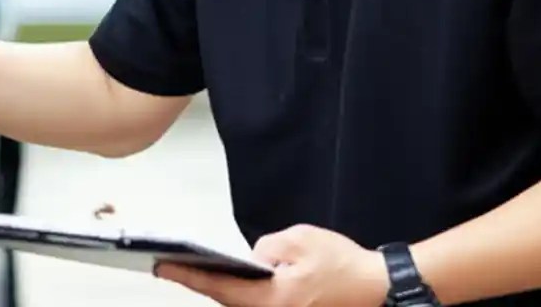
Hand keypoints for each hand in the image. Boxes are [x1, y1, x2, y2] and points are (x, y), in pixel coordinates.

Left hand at [154, 224, 388, 306]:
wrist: (378, 288)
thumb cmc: (342, 263)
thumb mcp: (300, 240)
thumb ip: (266, 248)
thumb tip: (249, 259)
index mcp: (273, 300)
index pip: (219, 288)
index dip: (188, 276)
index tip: (162, 267)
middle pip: (226, 302)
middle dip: (198, 283)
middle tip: (168, 266)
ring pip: (240, 305)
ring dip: (217, 290)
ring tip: (189, 270)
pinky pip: (255, 306)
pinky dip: (238, 294)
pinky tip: (226, 280)